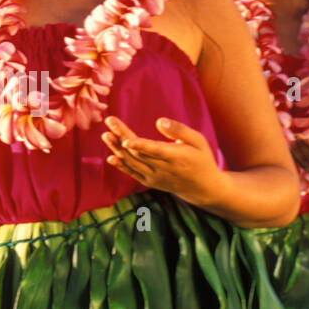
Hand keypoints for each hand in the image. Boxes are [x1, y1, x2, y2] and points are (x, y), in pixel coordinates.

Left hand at [102, 115, 226, 207]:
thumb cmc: (201, 158)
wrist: (202, 188)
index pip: (155, 151)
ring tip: (105, 134)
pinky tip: (110, 156)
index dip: (140, 146)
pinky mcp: (150, 182)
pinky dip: (121, 166)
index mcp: (176, 157)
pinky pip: (133, 173)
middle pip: (138, 153)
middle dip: (121, 137)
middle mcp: (163, 169)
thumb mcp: (198, 141)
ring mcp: (154, 177)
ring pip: (132, 163)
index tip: (126, 139)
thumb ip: (179, 130)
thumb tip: (159, 121)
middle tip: (109, 121)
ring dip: (117, 148)